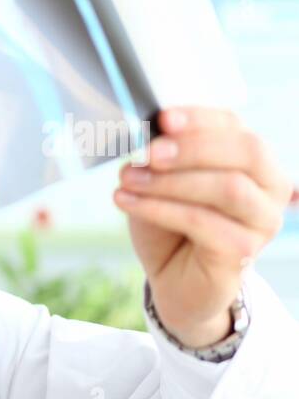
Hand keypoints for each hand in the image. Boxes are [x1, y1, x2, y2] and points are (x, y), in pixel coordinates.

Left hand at [115, 108, 294, 346]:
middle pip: (245, 151)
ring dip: (170, 181)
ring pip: (227, 187)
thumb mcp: (162, 183)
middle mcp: (270, 187)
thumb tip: (146, 134)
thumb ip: (161, 158)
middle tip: (146, 153)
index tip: (161, 117)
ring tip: (127, 180)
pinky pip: (202, 221)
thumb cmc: (170, 226)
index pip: (234, 125)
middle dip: (191, 148)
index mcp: (253, 159)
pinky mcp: (243, 250)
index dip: (199, 118)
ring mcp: (263, 220)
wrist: (174, 280)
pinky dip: (160, 208)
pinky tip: (127, 202)